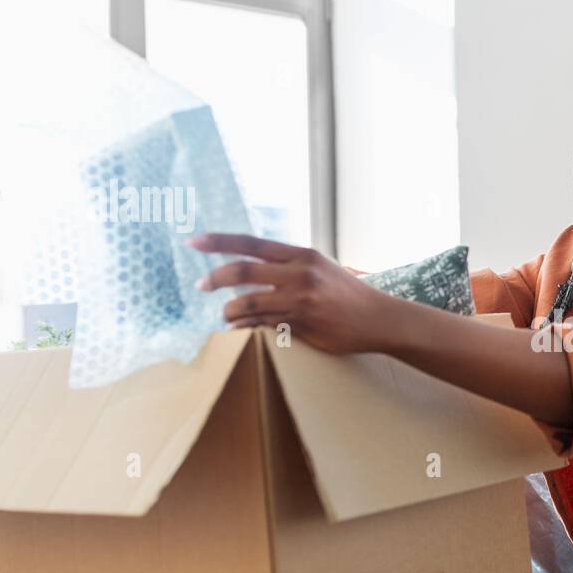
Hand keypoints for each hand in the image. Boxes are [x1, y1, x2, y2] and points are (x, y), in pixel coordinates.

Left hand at [188, 233, 387, 353]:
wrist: (379, 318)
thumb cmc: (348, 294)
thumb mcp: (321, 267)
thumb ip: (290, 264)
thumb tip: (255, 263)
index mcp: (301, 255)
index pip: (251, 244)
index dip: (218, 242)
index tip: (193, 242)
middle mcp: (299, 274)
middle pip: (241, 271)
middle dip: (214, 279)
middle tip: (201, 286)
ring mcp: (299, 300)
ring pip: (246, 303)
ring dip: (228, 311)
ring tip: (225, 317)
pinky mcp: (301, 324)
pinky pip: (261, 326)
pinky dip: (244, 328)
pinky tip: (239, 331)